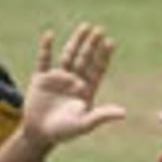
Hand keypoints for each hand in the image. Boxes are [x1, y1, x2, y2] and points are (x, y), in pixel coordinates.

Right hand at [22, 23, 125, 150]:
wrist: (39, 135)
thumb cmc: (63, 132)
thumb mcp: (84, 124)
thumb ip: (101, 116)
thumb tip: (123, 113)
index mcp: (86, 89)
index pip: (97, 69)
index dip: (104, 56)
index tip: (110, 43)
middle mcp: (74, 80)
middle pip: (85, 58)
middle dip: (92, 45)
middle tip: (99, 30)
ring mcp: (58, 78)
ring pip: (68, 55)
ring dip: (76, 42)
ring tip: (84, 27)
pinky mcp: (41, 79)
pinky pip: (44, 60)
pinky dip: (46, 48)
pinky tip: (49, 35)